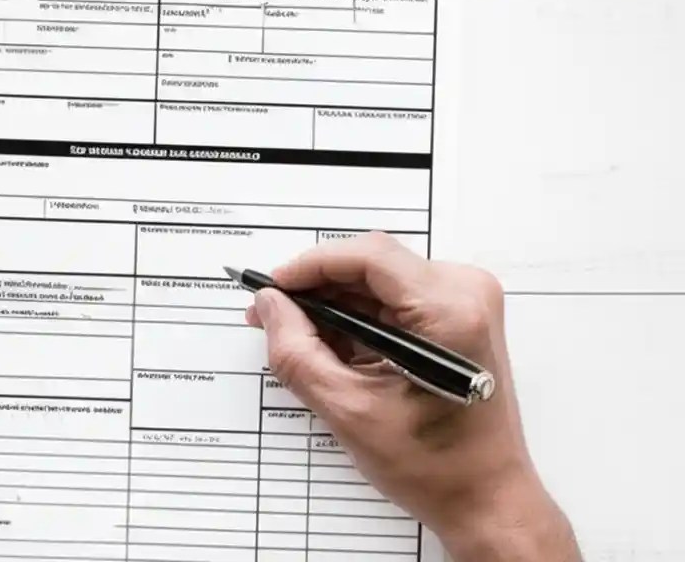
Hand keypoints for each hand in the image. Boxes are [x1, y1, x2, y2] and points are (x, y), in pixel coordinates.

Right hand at [246, 232, 580, 561]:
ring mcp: (465, 305)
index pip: (368, 256)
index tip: (272, 287)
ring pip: (378, 282)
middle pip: (372, 265)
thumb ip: (298, 353)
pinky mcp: (457, 319)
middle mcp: (466, 295)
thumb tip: (269, 307)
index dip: (311, 265)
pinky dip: (357, 318)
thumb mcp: (349, 410)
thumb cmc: (438, 467)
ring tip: (299, 340)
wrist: (486, 499)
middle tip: (272, 315)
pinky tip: (332, 348)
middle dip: (317, 288)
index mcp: (450, 312)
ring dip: (334, 305)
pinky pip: (393, 300)